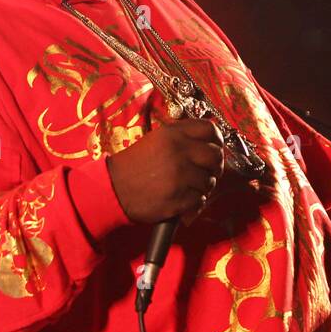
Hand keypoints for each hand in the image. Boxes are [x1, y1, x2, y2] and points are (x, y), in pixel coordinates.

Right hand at [106, 118, 226, 224]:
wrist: (112, 189)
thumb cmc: (134, 166)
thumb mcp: (156, 140)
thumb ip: (181, 136)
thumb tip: (210, 141)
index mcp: (172, 135)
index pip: (210, 129)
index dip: (218, 139)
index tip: (216, 147)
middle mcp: (178, 152)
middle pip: (216, 155)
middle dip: (215, 165)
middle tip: (209, 171)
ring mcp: (179, 176)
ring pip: (210, 180)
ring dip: (203, 186)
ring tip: (189, 187)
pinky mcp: (178, 199)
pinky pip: (200, 200)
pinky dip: (195, 202)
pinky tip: (184, 200)